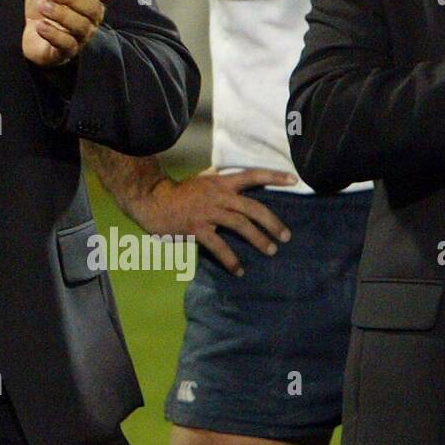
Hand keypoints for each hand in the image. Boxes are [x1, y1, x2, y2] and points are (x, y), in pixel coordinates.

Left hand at [22, 0, 113, 66]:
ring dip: (61, 15)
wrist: (30, 27)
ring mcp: (79, 37)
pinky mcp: (64, 52)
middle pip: (93, 9)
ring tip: (43, 5)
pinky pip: (66, 46)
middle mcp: (90, 19)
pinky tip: (39, 25)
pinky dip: (53, 34)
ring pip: (80, 27)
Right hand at [129, 168, 295, 275]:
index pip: (252, 175)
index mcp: (220, 182)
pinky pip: (219, 246)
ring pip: (241, 225)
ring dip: (259, 239)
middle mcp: (217, 195)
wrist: (151, 200)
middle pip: (253, 207)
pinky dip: (231, 260)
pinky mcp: (196, 228)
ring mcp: (207, 211)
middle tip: (286, 236)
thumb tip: (235, 182)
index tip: (294, 180)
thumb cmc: (176, 193)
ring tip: (271, 251)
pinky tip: (239, 270)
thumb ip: (218, 182)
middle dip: (272, 222)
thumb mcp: (200, 181)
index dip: (273, 176)